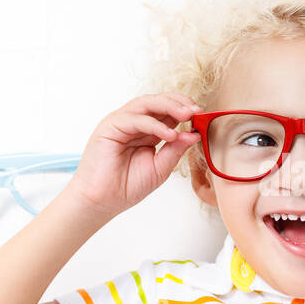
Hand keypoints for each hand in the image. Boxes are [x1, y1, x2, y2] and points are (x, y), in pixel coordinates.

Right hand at [65, 93, 200, 219]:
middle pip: (157, 102)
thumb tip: (194, 134)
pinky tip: (169, 134)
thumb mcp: (160, 167)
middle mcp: (133, 123)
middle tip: (196, 110)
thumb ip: (175, 150)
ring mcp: (120, 123)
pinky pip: (135, 119)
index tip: (201, 116)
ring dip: (169, 106)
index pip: (166, 112)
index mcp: (146, 131)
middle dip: (179, 103)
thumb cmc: (127, 186)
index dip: (184, 110)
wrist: (102, 201)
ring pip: (146, 104)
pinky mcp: (110, 127)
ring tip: (187, 115)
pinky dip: (154, 124)